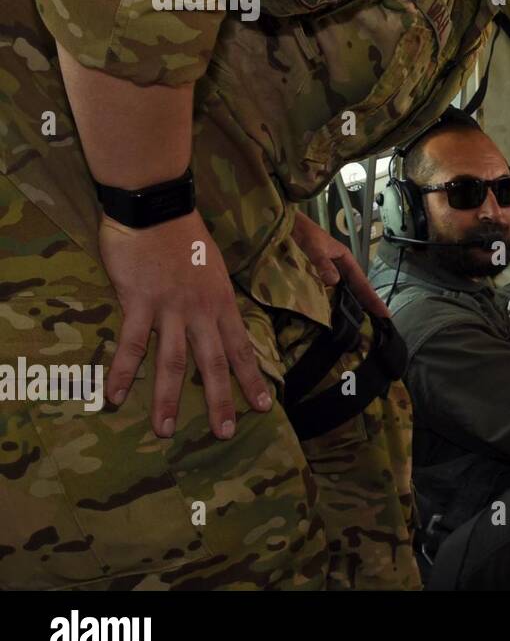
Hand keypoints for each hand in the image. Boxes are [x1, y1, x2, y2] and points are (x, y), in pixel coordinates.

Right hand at [100, 210, 272, 439]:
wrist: (158, 206)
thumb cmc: (185, 234)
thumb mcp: (214, 268)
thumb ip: (214, 297)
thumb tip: (216, 321)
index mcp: (222, 302)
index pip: (242, 347)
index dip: (252, 378)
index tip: (264, 405)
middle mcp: (202, 311)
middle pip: (215, 362)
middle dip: (222, 400)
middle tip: (226, 434)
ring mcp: (171, 308)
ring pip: (174, 361)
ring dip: (169, 399)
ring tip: (167, 430)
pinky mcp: (140, 302)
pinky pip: (131, 344)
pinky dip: (123, 372)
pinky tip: (115, 397)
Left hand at [290, 210, 390, 318]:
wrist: (289, 225)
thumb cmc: (304, 233)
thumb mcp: (314, 246)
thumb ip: (323, 262)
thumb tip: (335, 281)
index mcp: (345, 259)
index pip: (362, 282)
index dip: (372, 298)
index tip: (384, 313)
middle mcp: (340, 267)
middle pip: (358, 288)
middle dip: (368, 304)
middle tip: (379, 323)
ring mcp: (330, 272)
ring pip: (347, 291)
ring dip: (354, 304)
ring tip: (363, 322)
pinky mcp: (319, 276)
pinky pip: (332, 291)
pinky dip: (337, 302)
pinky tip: (337, 313)